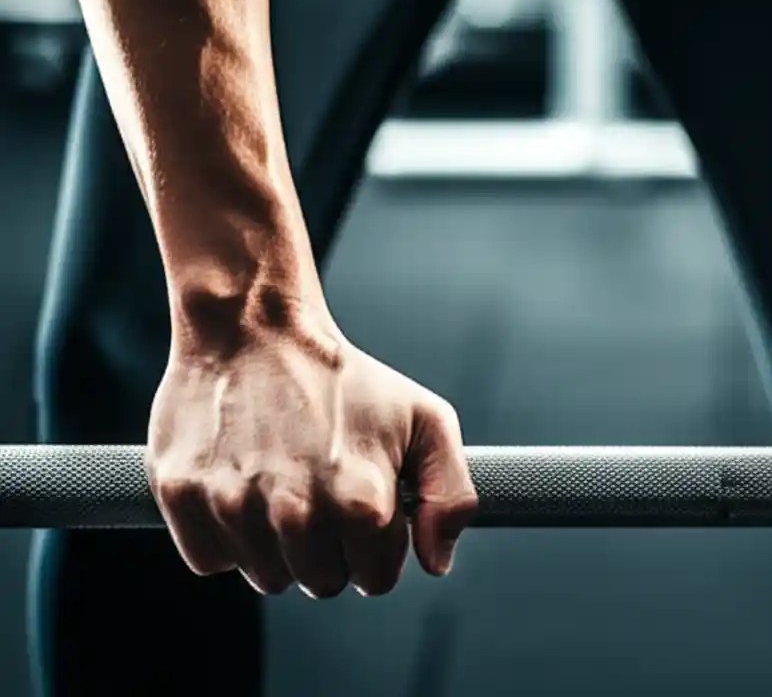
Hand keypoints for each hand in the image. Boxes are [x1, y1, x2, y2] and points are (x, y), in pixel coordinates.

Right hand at [146, 308, 476, 597]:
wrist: (255, 328)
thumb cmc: (343, 377)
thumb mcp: (427, 421)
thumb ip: (449, 497)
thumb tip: (436, 562)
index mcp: (362, 501)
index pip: (375, 580)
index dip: (375, 547)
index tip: (364, 507)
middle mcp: (296, 512)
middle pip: (321, 583)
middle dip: (329, 549)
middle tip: (322, 491)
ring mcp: (235, 505)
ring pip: (266, 577)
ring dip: (278, 546)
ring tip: (284, 484)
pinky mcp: (182, 495)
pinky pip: (210, 560)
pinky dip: (226, 537)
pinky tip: (243, 488)